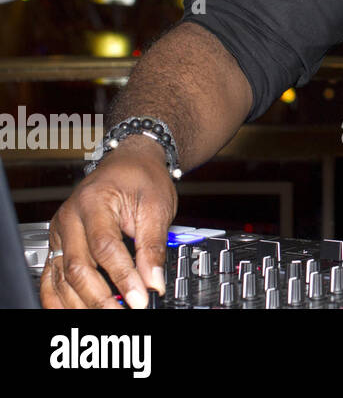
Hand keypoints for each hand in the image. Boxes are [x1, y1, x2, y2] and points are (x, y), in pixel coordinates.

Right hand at [40, 136, 177, 308]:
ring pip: (61, 277)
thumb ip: (153, 246)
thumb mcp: (156, 207)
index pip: (106, 247)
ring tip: (105, 315)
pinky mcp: (59, 243)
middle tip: (124, 311)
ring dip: (81, 302)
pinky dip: (59, 298)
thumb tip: (154, 281)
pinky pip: (51, 276)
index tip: (141, 297)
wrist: (130, 162)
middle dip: (100, 296)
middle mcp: (70, 218)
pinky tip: (73, 310)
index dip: (123, 276)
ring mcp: (60, 231)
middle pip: (78, 266)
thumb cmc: (143, 178)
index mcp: (94, 202)